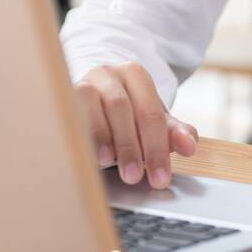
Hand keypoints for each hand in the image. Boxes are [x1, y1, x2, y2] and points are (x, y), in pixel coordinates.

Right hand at [74, 61, 198, 188]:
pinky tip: (83, 152)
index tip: (161, 177)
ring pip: (91, 104)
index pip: (151, 112)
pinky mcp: (62, 95)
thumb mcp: (152, 122)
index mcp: (136, 75)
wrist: (92, 98)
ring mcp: (83, 82)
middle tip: (134, 176)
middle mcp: (108, 74)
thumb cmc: (127, 115)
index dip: (157, 146)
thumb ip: (174, 133)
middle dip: (129, 145)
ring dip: (100, 135)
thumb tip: (189, 146)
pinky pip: (67, 110)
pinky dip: (78, 130)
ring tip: (107, 162)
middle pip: (121, 107)